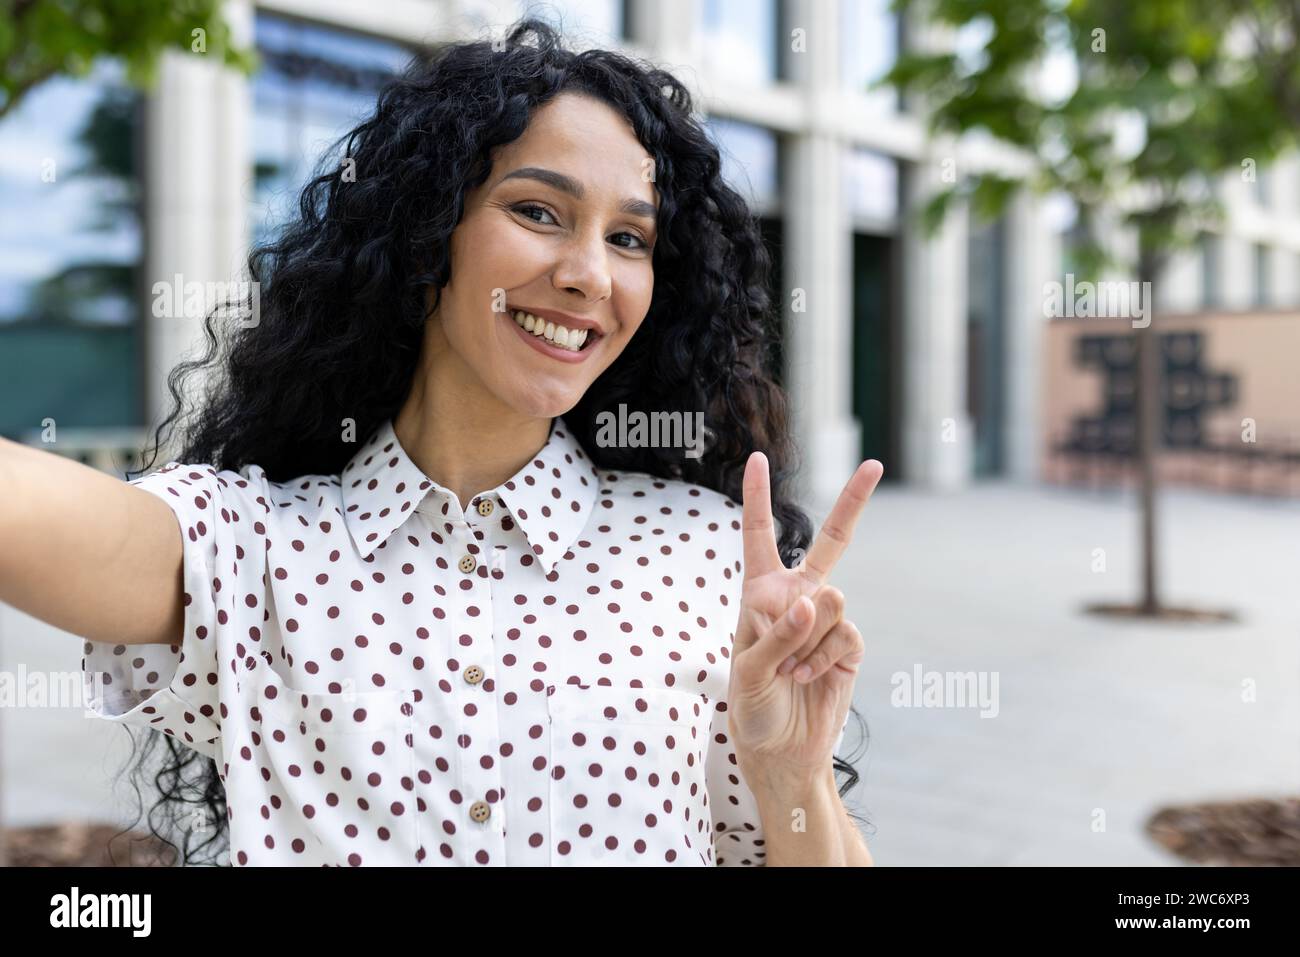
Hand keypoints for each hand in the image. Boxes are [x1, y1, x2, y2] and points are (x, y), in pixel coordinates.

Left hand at [727, 451, 882, 779]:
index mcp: (760, 592)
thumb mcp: (749, 670)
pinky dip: (825, 656)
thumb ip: (778, 633)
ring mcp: (827, 620)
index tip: (755, 459)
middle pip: (830, 541)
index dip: (756, 497)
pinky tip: (808, 676)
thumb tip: (816, 599)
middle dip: (853, 502)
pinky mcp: (849, 646)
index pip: (758, 536)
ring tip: (791, 668)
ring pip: (834, 601)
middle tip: (874, 466)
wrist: (782, 749)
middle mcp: (797, 597)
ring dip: (810, 636)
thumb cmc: (752, 706)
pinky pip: (846, 633)